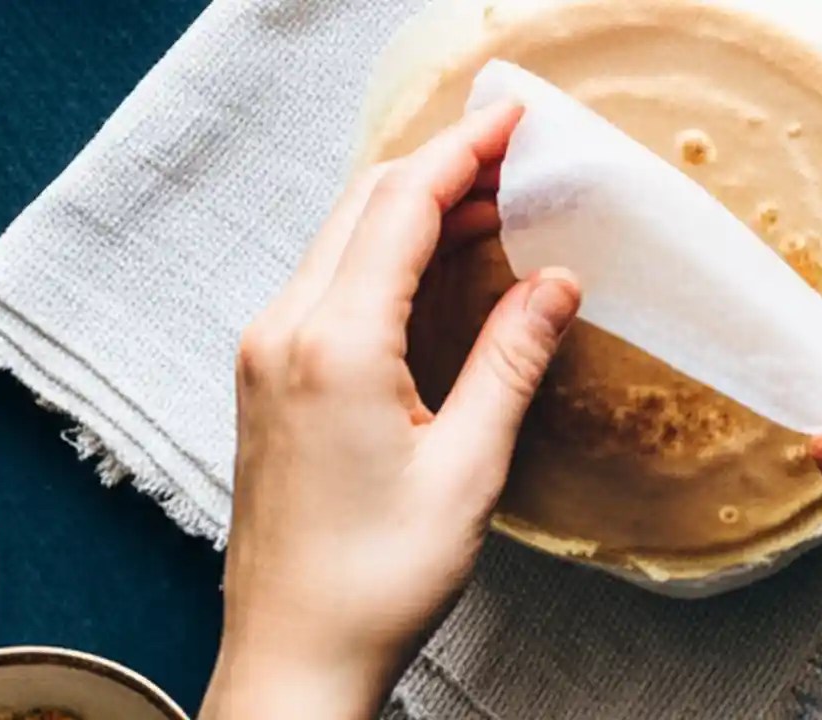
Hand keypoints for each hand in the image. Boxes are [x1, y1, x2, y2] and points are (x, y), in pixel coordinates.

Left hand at [200, 103, 581, 718]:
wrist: (294, 652)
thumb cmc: (376, 578)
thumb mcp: (468, 465)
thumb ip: (512, 359)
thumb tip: (554, 284)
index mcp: (333, 344)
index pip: (401, 206)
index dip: (462, 153)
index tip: (511, 121)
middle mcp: (284, 333)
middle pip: (363, 206)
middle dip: (439, 167)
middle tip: (509, 152)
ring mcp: (266, 354)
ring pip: (341, 240)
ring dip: (411, 209)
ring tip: (487, 202)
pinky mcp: (269, 379)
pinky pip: (327, 282)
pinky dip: (382, 253)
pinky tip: (430, 265)